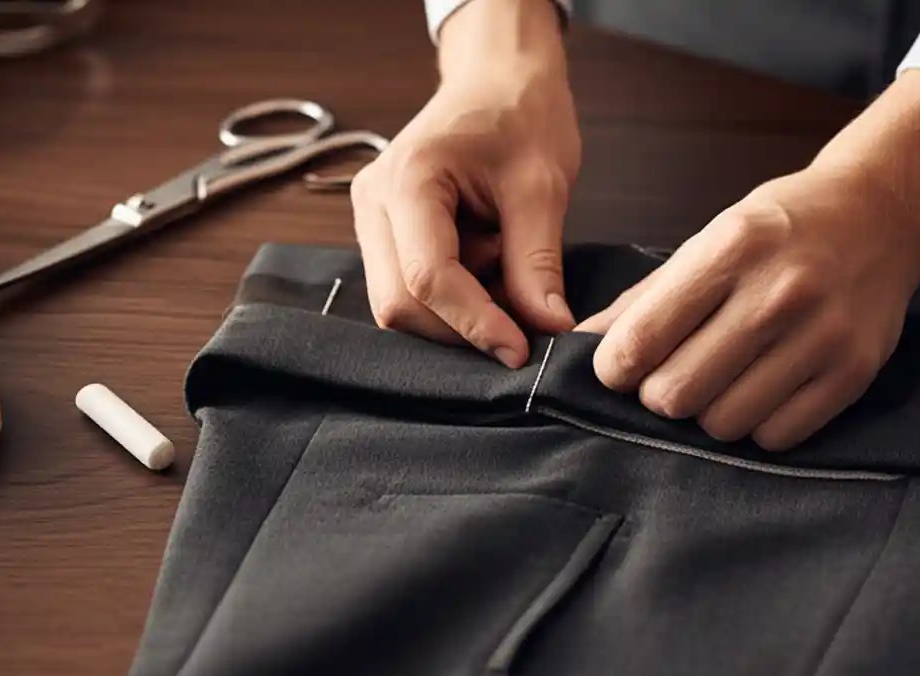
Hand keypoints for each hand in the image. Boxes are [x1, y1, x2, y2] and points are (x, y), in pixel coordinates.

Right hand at [349, 0, 578, 367]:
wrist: (498, 80)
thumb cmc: (519, 116)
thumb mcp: (542, 186)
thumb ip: (538, 262)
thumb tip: (548, 329)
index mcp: (408, 180)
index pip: (427, 278)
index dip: (474, 324)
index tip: (522, 351)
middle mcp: (373, 203)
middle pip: (399, 304)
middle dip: (461, 328)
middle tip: (522, 324)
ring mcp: (371, 220)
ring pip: (401, 305)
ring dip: (457, 314)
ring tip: (507, 277)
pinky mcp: (384, 235)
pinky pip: (409, 290)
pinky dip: (454, 301)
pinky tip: (489, 273)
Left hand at [577, 167, 919, 449]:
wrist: (882, 213)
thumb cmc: (780, 229)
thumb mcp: (707, 241)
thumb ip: (644, 298)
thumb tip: (580, 345)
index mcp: (731, 249)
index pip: (642, 339)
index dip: (615, 368)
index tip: (618, 368)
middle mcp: (778, 293)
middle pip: (676, 393)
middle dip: (658, 394)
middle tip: (669, 376)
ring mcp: (821, 336)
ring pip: (723, 423)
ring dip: (708, 412)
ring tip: (720, 381)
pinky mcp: (852, 373)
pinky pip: (775, 437)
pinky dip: (756, 425)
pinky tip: (760, 390)